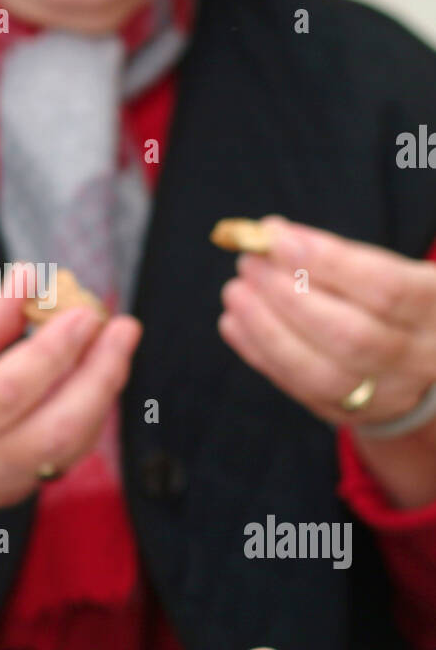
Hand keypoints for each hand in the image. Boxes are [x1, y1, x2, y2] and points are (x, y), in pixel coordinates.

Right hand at [0, 268, 142, 563]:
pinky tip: (96, 372)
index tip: (85, 310)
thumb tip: (32, 278)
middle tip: (123, 327)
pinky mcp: (17, 492)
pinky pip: (67, 452)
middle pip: (56, 429)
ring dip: (103, 390)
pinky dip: (89, 410)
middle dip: (100, 375)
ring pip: (71, 445)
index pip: (9, 390)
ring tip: (116, 341)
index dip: (54, 349)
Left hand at [217, 216, 435, 429]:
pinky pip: (300, 390)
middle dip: (289, 296)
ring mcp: (385, 394)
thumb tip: (270, 235)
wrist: (426, 365)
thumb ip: (338, 257)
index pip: (384, 287)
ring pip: (321, 373)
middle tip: (250, 263)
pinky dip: (261, 355)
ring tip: (236, 292)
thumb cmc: (398, 302)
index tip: (277, 237)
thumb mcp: (393, 272)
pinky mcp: (352, 414)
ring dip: (267, 329)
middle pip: (350, 335)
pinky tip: (235, 323)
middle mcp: (419, 357)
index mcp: (434, 308)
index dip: (326, 262)